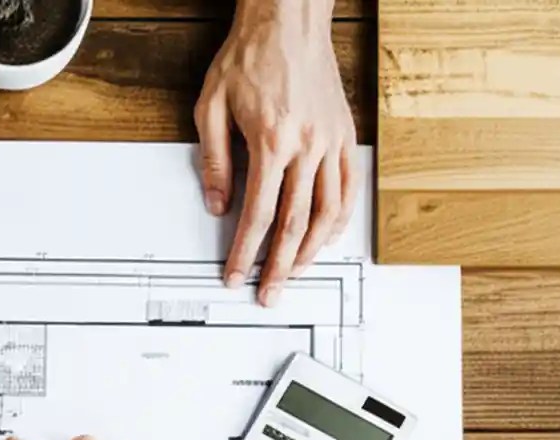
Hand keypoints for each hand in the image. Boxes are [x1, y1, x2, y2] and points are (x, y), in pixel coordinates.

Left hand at [195, 0, 358, 305]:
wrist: (287, 21)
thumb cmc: (249, 58)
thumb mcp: (211, 107)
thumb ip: (214, 161)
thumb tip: (218, 205)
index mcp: (272, 141)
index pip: (259, 215)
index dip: (246, 252)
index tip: (236, 274)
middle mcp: (308, 145)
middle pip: (296, 224)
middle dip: (280, 265)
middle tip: (269, 292)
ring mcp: (332, 142)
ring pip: (329, 213)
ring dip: (312, 251)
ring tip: (295, 273)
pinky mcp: (346, 136)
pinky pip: (348, 189)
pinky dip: (339, 220)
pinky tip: (326, 238)